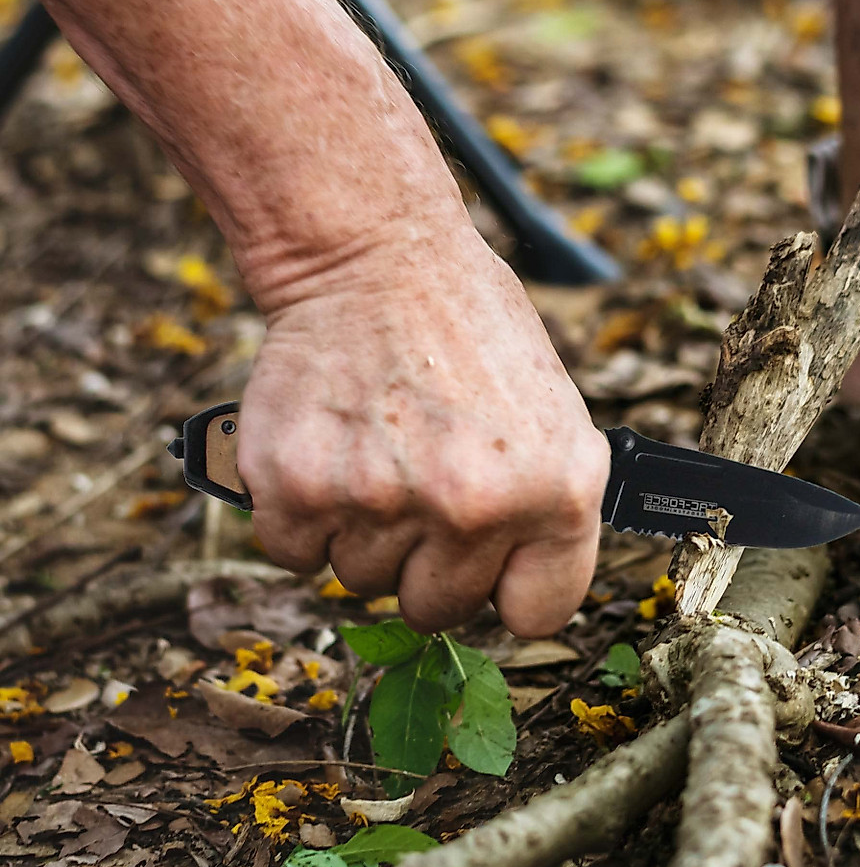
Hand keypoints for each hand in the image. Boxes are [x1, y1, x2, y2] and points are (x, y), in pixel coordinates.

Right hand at [235, 229, 608, 638]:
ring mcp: (385, 500)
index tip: (489, 565)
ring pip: (360, 580)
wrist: (374, 253)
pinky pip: (294, 554)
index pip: (536, 614)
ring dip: (361, 532)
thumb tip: (519, 589)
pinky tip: (329, 452)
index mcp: (559, 492)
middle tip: (419, 487)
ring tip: (377, 451)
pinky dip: (300, 516)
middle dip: (424, 562)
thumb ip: (544, 507)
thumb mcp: (554, 413)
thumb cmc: (468, 330)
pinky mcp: (299, 487)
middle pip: (436, 610)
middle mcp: (476, 506)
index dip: (506, 588)